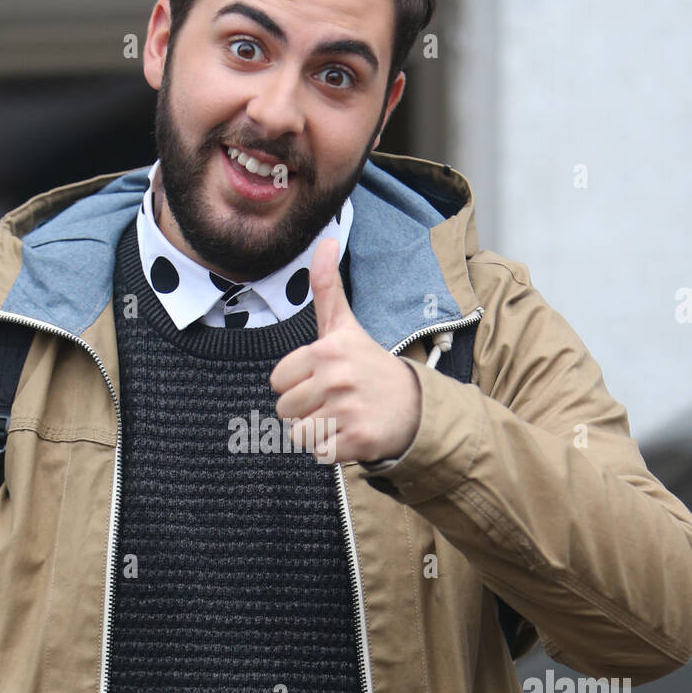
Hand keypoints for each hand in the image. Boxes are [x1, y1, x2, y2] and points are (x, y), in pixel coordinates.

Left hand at [269, 236, 420, 464]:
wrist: (414, 406)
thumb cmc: (368, 365)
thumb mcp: (345, 325)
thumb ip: (327, 286)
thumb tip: (324, 239)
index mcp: (327, 350)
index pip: (278, 382)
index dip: (297, 384)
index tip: (324, 379)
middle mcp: (337, 379)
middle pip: (285, 410)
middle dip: (306, 410)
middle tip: (336, 401)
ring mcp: (348, 412)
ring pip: (299, 434)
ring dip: (318, 431)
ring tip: (343, 417)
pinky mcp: (357, 442)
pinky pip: (318, 453)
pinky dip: (332, 450)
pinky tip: (352, 434)